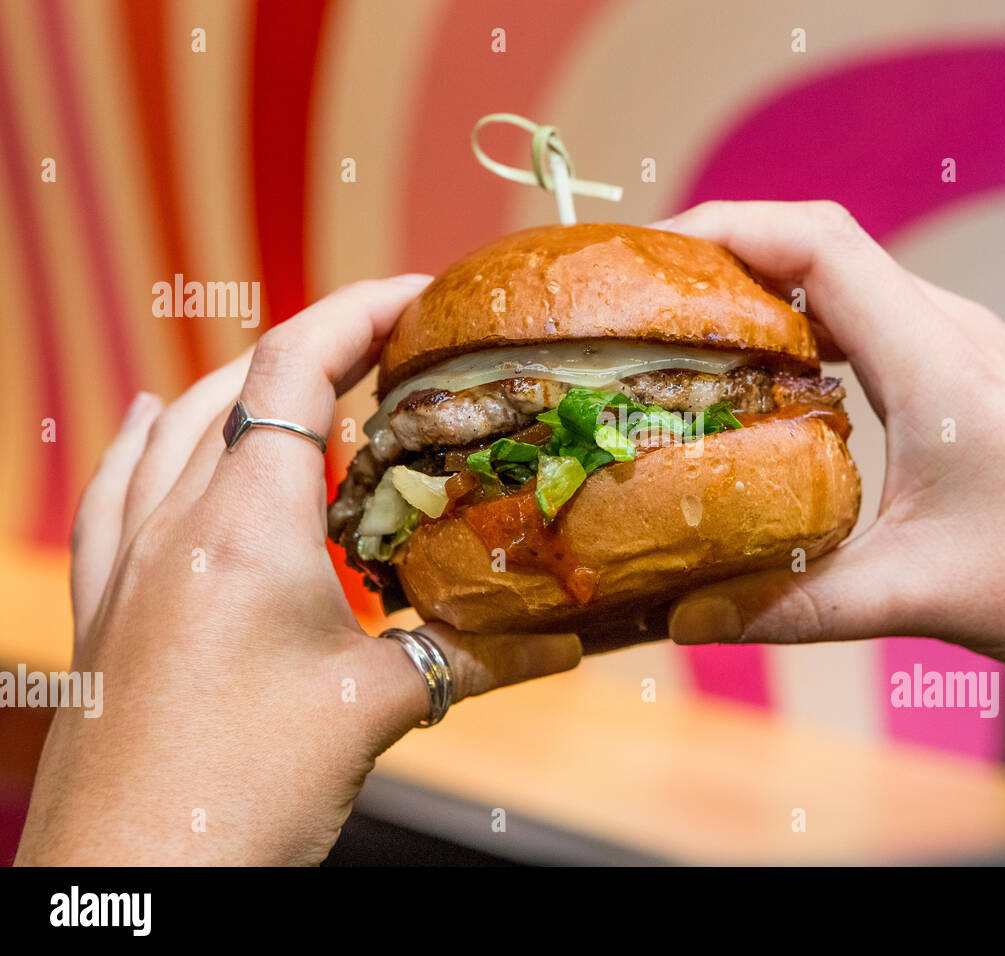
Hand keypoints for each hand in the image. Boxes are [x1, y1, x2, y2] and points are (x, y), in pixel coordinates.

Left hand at [17, 277, 580, 865]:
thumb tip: (565, 637)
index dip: (361, 311)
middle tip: (396, 355)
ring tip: (309, 391)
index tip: (423, 294)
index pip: (295, 369)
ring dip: (243, 390)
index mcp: (243, 526)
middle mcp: (173, 523)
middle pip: (238, 387)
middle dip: (321, 348)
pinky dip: (149, 439)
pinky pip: (116, 487)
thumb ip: (473, 656)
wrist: (127, 886)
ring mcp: (128, 562)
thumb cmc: (238, 794)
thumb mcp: (374, 712)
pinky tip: (150, 422)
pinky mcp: (107, 606)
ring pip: (174, 427)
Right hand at [659, 201, 1004, 778]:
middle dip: (726, 258)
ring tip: (689, 338)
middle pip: (821, 248)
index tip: (652, 257)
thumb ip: (793, 605)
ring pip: (847, 284)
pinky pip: (871, 324)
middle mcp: (949, 333)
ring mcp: (962, 350)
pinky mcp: (966, 378)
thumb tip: (686, 615)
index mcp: (935, 360)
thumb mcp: (917, 594)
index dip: (728, 228)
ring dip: (767, 294)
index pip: (818, 243)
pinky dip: (808, 333)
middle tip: (647, 305)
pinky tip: (772, 387)